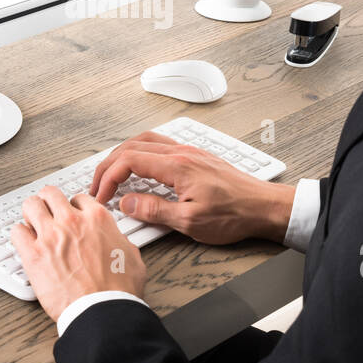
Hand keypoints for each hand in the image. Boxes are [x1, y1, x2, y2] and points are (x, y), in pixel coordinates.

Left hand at [9, 185, 146, 321]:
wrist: (102, 311)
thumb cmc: (118, 291)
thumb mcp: (132, 256)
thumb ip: (119, 241)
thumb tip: (116, 240)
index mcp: (97, 219)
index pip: (78, 198)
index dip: (74, 207)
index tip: (71, 215)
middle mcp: (71, 222)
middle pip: (50, 194)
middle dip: (49, 202)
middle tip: (48, 212)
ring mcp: (50, 236)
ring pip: (30, 206)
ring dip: (31, 214)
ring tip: (33, 224)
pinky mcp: (33, 255)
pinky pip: (16, 232)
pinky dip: (20, 235)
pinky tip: (25, 243)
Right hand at [89, 131, 295, 245]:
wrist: (264, 207)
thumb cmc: (235, 214)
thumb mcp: (190, 221)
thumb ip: (154, 211)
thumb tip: (126, 203)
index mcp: (177, 166)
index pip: (129, 161)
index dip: (108, 177)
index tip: (102, 195)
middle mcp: (182, 153)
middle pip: (132, 146)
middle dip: (109, 165)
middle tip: (98, 186)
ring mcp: (189, 152)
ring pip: (145, 141)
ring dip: (123, 155)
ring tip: (112, 174)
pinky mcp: (196, 157)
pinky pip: (159, 145)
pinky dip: (140, 153)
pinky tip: (139, 168)